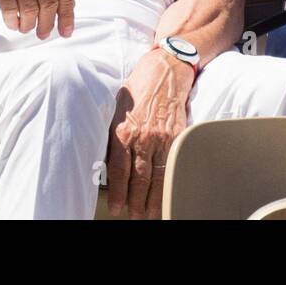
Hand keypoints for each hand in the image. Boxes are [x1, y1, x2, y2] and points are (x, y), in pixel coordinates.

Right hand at [0, 0, 74, 36]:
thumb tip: (62, 4)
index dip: (68, 15)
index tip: (66, 31)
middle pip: (49, 4)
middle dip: (48, 24)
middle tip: (43, 34)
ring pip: (31, 10)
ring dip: (29, 24)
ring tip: (25, 28)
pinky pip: (10, 10)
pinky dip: (12, 21)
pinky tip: (13, 24)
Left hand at [106, 47, 192, 217]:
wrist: (165, 69)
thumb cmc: (138, 86)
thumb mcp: (116, 108)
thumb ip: (113, 134)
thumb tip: (107, 161)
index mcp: (123, 130)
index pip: (119, 171)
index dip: (118, 193)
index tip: (117, 207)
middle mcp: (143, 136)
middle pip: (139, 178)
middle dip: (136, 201)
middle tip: (134, 216)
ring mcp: (162, 137)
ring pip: (158, 175)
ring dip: (154, 198)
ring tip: (150, 213)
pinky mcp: (178, 134)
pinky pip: (173, 163)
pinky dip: (170, 181)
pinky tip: (168, 192)